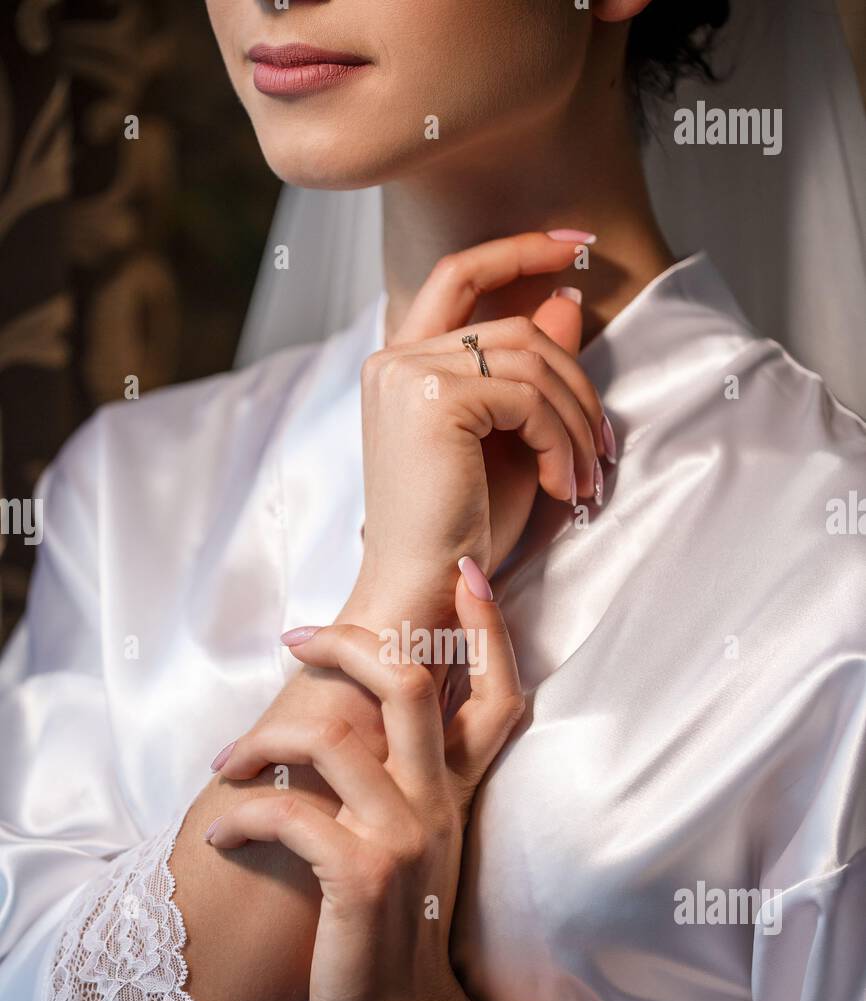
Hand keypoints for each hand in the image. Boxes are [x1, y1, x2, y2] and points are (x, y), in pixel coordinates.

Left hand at [204, 563, 522, 1000]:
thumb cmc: (391, 938)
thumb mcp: (411, 854)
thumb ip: (400, 793)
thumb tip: (349, 735)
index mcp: (455, 793)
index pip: (497, 694)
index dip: (486, 628)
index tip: (465, 572)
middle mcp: (439, 803)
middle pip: (410, 682)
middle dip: (348, 642)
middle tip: (295, 638)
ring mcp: (405, 837)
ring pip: (333, 737)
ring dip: (262, 740)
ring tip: (226, 766)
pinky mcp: (363, 876)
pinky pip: (290, 813)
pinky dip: (243, 816)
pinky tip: (221, 836)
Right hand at [348, 231, 611, 629]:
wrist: (422, 595)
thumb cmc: (461, 534)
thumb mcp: (510, 442)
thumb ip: (533, 372)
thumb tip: (567, 299)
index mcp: (399, 366)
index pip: (460, 275)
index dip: (518, 250)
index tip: (576, 243)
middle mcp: (393, 360)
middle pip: (514, 328)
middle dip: (576, 382)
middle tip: (605, 445)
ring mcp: (407, 375)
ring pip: (530, 361)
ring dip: (576, 420)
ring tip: (587, 477)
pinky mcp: (433, 400)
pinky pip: (528, 398)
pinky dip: (561, 441)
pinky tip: (563, 487)